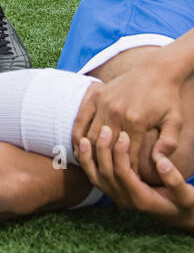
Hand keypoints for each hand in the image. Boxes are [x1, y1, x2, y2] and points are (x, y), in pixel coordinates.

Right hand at [72, 62, 184, 176]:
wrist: (156, 70)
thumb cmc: (168, 98)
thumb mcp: (175, 121)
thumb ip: (168, 143)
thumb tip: (158, 163)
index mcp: (136, 121)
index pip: (127, 156)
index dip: (128, 171)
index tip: (130, 182)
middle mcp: (116, 112)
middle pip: (105, 148)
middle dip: (107, 165)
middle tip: (109, 178)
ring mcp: (104, 103)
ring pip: (90, 136)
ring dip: (89, 153)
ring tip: (93, 167)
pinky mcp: (97, 95)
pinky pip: (80, 119)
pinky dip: (77, 135)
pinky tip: (79, 148)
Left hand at [77, 130, 193, 230]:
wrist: (180, 215)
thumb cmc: (185, 203)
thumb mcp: (186, 195)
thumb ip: (175, 180)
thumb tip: (160, 160)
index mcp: (141, 199)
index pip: (122, 174)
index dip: (120, 154)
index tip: (124, 134)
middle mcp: (126, 201)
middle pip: (105, 175)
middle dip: (103, 151)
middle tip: (105, 129)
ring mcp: (118, 198)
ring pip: (96, 178)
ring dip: (89, 158)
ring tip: (85, 138)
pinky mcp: (115, 193)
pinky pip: (95, 178)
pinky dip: (87, 163)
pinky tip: (83, 148)